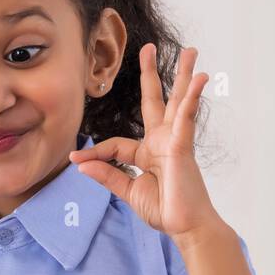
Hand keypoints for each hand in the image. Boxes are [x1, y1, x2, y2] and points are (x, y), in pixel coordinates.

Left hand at [70, 43, 223, 245]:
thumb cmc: (164, 209)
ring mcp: (174, 140)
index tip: (74, 160)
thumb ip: (107, 176)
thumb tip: (81, 165)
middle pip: (156, 100)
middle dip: (152, 74)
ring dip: (184, 75)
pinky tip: (200, 79)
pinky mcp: (183, 146)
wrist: (185, 226)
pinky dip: (191, 98)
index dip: (94, 152)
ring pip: (177, 101)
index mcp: (147, 152)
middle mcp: (162, 140)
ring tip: (192, 52)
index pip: (115, 143)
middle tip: (150, 48)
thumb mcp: (128, 191)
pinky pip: (186, 117)